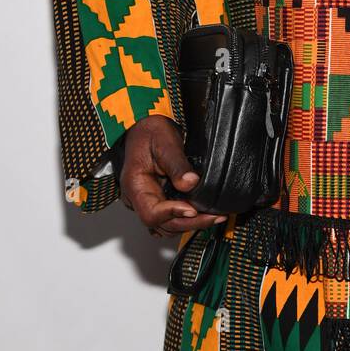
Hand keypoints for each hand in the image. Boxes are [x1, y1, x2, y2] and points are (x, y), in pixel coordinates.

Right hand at [119, 115, 227, 237]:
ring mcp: (147, 200)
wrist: (145, 125)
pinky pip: (170, 218)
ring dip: (190, 224)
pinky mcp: (157, 199)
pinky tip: (202, 214)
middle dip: (190, 223)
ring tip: (213, 217)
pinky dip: (186, 219)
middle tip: (214, 217)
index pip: (151, 213)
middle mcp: (138, 198)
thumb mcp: (164, 142)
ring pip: (167, 225)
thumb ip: (177, 164)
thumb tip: (190, 184)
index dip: (173, 214)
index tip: (193, 209)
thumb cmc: (150, 130)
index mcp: (135, 185)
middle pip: (162, 224)